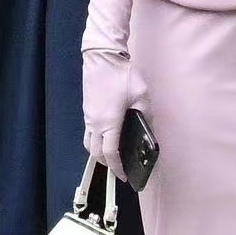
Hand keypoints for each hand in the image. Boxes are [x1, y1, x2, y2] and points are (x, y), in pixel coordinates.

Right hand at [82, 48, 146, 180]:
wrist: (102, 57)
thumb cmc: (122, 76)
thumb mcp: (141, 96)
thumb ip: (146, 115)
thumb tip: (148, 130)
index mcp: (108, 123)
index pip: (110, 154)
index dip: (117, 168)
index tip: (125, 176)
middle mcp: (94, 124)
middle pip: (96, 154)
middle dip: (108, 164)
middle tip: (120, 168)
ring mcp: (88, 117)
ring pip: (89, 144)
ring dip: (99, 154)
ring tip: (113, 155)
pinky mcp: (86, 110)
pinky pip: (88, 133)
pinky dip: (96, 141)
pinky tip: (107, 136)